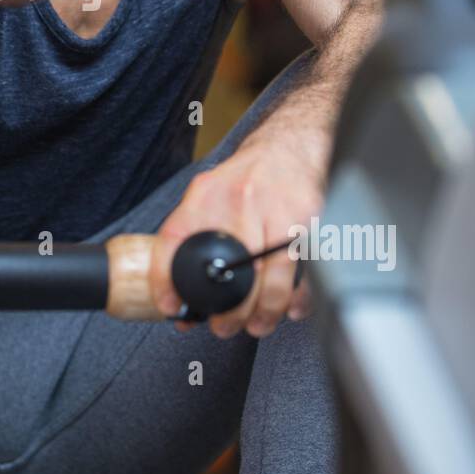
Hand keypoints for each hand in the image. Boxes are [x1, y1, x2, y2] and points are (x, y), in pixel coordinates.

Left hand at [150, 131, 326, 338]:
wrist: (289, 146)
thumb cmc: (247, 180)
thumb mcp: (208, 196)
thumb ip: (190, 239)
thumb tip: (175, 297)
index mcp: (206, 195)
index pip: (175, 237)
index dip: (166, 278)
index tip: (171, 307)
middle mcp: (239, 199)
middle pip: (231, 269)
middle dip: (229, 310)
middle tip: (224, 327)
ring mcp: (276, 209)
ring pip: (272, 276)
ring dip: (265, 311)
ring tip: (258, 325)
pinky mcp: (308, 219)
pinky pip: (305, 270)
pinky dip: (299, 297)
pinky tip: (292, 308)